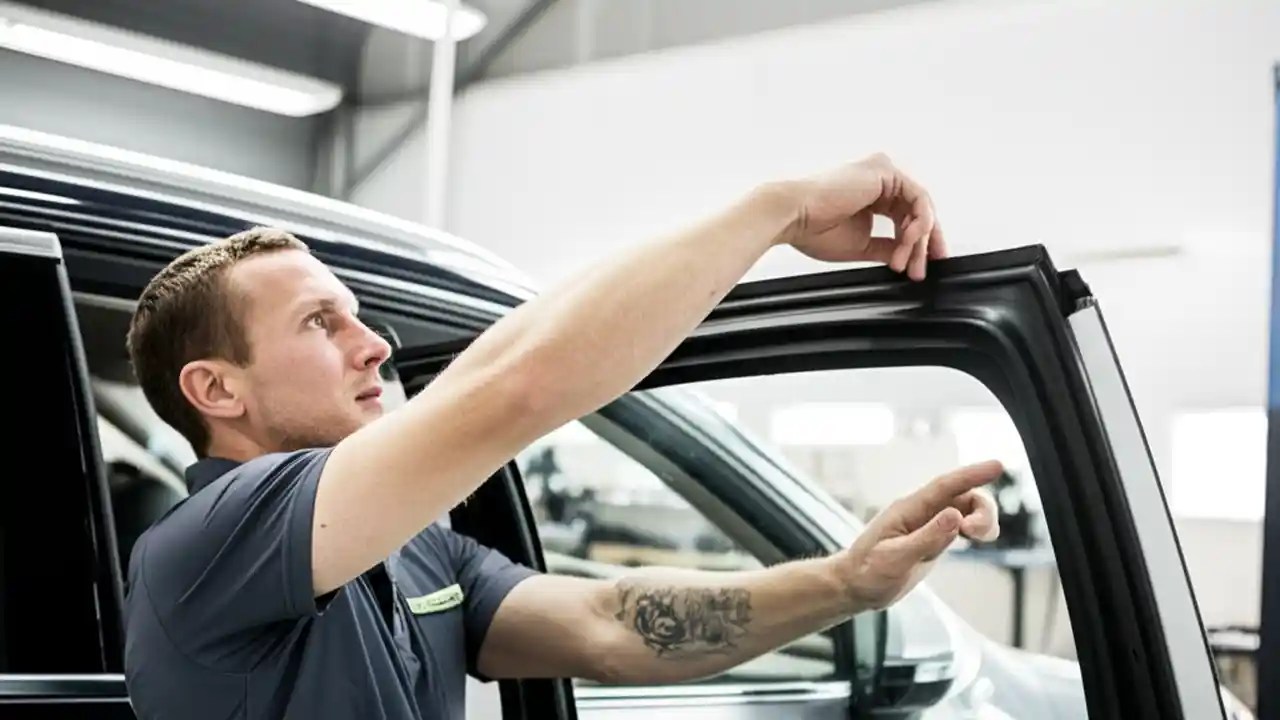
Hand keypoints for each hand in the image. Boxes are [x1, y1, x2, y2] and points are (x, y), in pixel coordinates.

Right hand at [774, 153, 945, 280]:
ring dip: (918, 238)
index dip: (917, 244)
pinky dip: (918, 221)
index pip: (905, 217)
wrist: (793, 217)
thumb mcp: (861, 245)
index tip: (920, 267)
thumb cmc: (813, 229)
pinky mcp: (885, 171)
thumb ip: (886, 248)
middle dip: (922, 245)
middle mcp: (879, 181)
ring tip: (906, 261)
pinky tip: (909, 240)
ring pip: (919, 207)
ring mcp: (883, 173)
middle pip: (915, 212)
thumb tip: (905, 256)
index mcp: (872, 195)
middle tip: (920, 270)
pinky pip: (917, 197)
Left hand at [833, 460, 1002, 610]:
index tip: (998, 465)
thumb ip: (927, 538)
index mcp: (909, 510)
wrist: (853, 586)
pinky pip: (962, 523)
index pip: (946, 486)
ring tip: (977, 539)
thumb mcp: (895, 559)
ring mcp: (928, 524)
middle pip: (964, 496)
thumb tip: (956, 516)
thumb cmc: (867, 573)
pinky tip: (975, 540)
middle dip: (983, 510)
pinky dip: (976, 529)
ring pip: (967, 509)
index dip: (973, 474)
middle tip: (976, 535)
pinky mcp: (932, 538)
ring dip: (982, 520)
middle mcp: (921, 512)